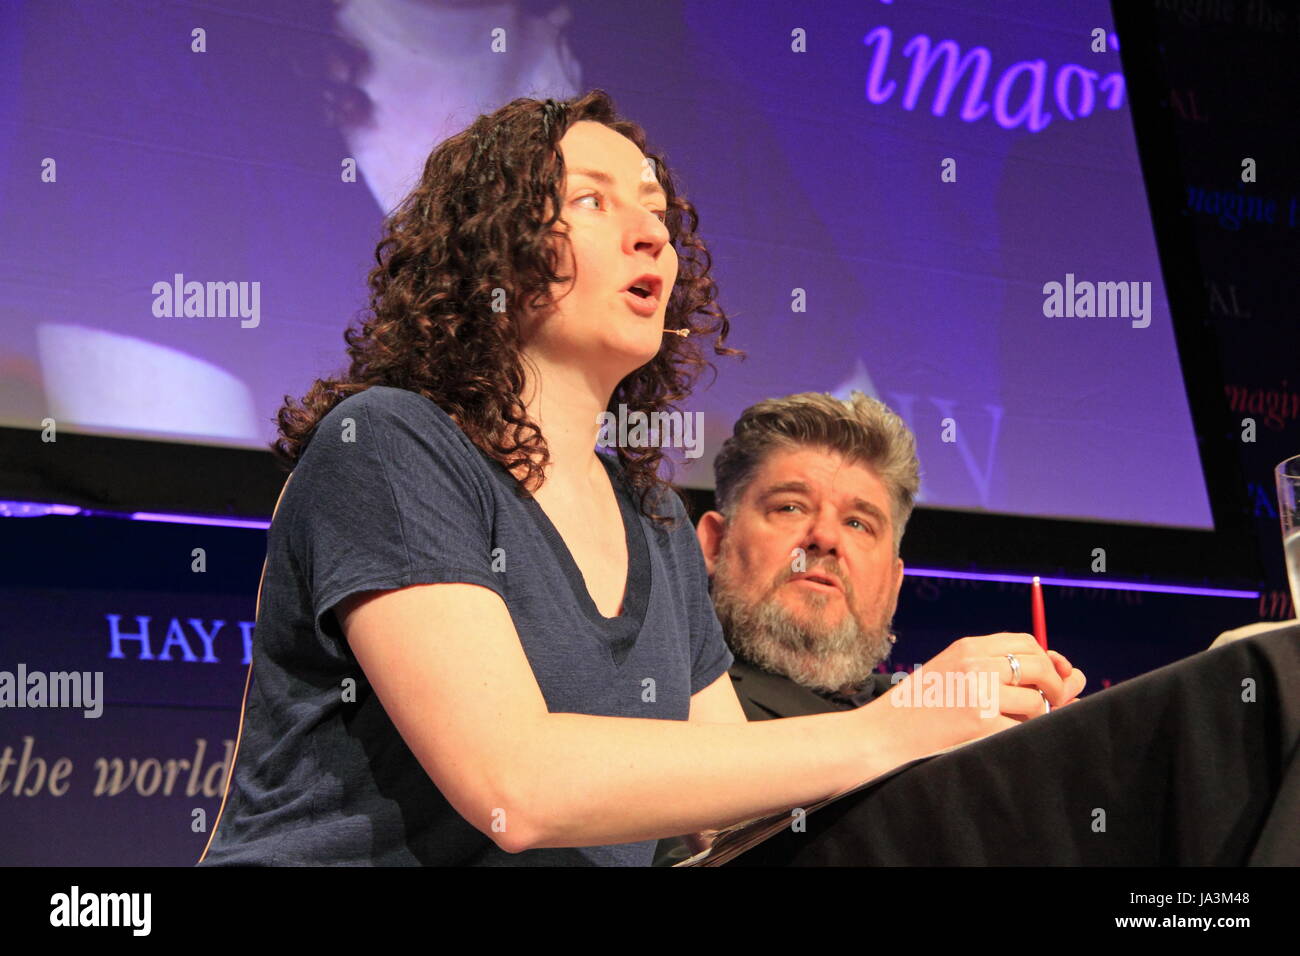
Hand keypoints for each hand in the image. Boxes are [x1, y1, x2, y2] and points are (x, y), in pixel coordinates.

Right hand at [862, 632, 1085, 759]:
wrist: (880, 735)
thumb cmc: (916, 709)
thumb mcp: (952, 675)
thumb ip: (1001, 672)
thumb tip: (1077, 678)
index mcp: (967, 647)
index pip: (1025, 642)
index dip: (1045, 661)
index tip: (1048, 679)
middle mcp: (975, 663)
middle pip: (1039, 665)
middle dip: (1054, 687)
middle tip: (1048, 705)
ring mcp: (978, 692)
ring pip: (1037, 700)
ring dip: (1036, 717)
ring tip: (1014, 725)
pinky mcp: (980, 722)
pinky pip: (1023, 728)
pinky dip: (1021, 735)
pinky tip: (1001, 738)